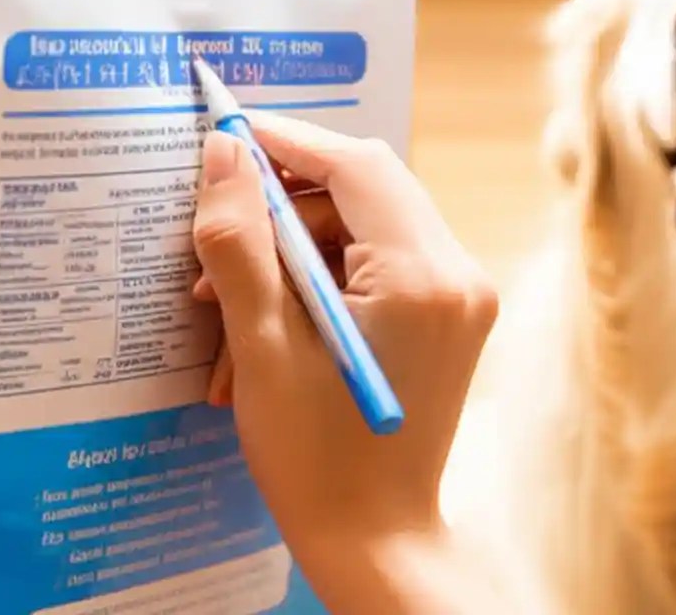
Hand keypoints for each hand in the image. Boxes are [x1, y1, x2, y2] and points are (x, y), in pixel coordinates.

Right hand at [191, 112, 499, 607]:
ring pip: (366, 227)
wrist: (375, 540)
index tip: (225, 134)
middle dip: (282, 205)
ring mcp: (461, 299)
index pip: (356, 166)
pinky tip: (267, 323)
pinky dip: (319, 278)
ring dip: (292, 249)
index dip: (287, 141)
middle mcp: (458, 276)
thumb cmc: (316, 460)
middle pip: (365, 190)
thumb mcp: (262, 346)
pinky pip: (379, 264)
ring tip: (227, 304)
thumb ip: (240, 242)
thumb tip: (225, 152)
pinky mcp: (447, 319)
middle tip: (214, 243)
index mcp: (424, 277)